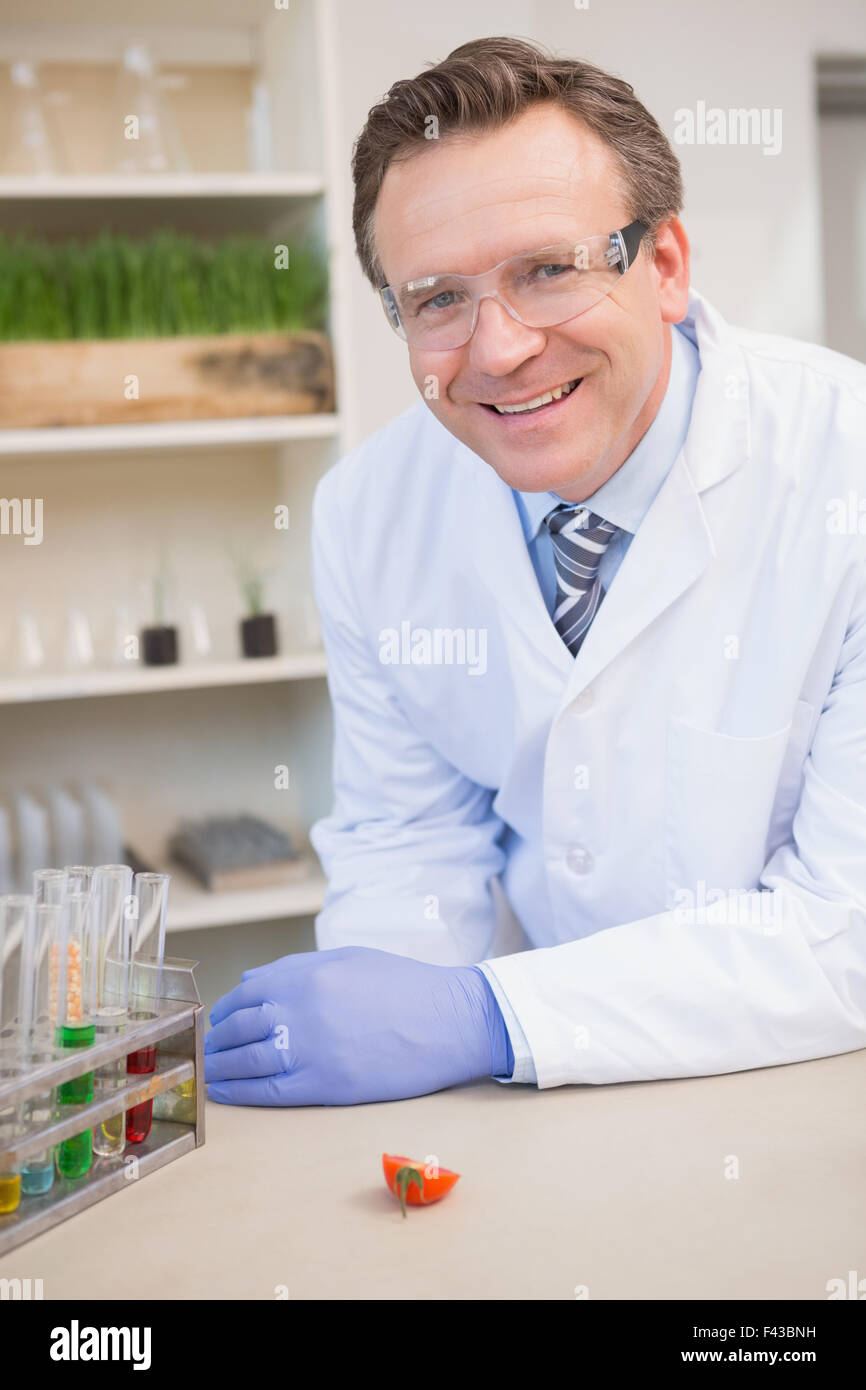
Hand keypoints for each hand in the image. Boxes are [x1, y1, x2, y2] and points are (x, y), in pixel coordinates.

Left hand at [204, 945, 512, 1105]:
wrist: (449, 1021)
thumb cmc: (405, 985)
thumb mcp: (349, 959)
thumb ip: (297, 967)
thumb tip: (250, 979)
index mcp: (307, 975)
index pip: (246, 994)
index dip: (226, 1010)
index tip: (219, 1020)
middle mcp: (302, 1009)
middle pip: (241, 1027)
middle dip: (219, 1040)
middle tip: (210, 1048)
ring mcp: (312, 1049)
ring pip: (248, 1061)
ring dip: (222, 1066)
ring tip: (211, 1071)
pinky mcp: (326, 1085)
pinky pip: (270, 1092)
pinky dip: (241, 1093)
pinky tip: (226, 1092)